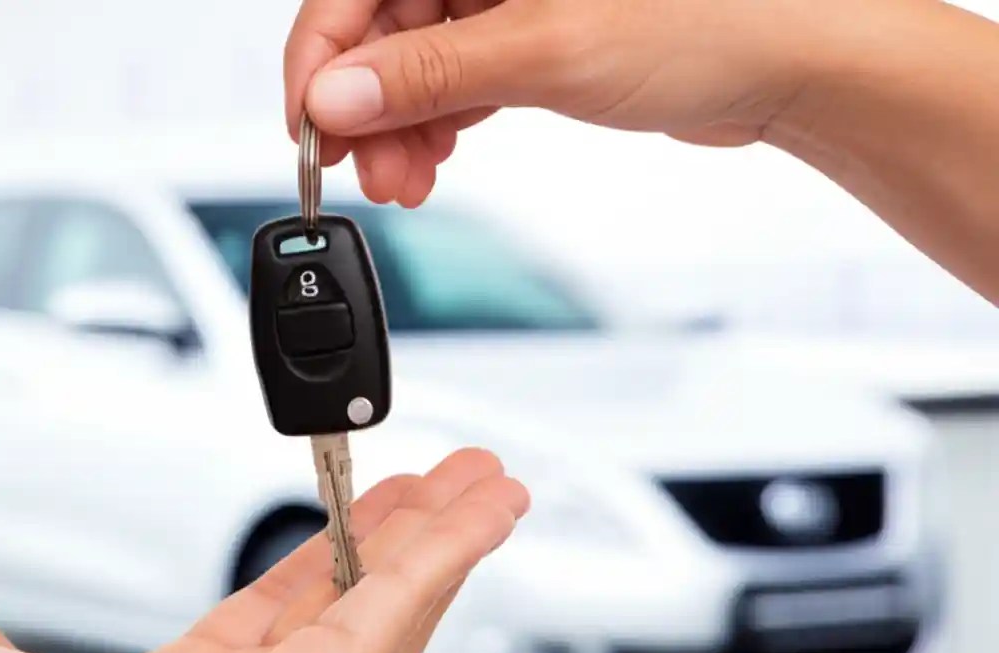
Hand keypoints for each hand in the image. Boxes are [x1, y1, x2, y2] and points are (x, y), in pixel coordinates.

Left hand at [0, 448, 528, 652]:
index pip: (275, 618)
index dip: (324, 557)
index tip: (359, 512)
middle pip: (351, 609)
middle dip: (406, 542)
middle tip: (452, 486)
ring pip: (387, 615)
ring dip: (446, 545)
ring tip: (490, 487)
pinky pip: (390, 623)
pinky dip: (443, 562)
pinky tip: (479, 515)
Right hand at [285, 0, 825, 206]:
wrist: (794, 62)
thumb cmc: (708, 19)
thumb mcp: (544, 50)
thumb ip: (428, 75)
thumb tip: (337, 95)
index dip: (320, 56)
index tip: (310, 125)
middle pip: (381, 26)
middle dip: (365, 105)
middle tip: (366, 170)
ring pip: (417, 59)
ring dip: (400, 125)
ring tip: (407, 180)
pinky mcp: (533, 33)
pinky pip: (458, 77)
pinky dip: (439, 123)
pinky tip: (432, 161)